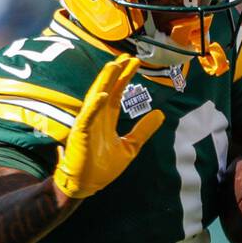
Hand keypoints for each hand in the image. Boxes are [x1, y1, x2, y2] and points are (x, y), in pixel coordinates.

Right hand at [53, 55, 163, 200]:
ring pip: (95, 97)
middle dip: (116, 73)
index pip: (116, 93)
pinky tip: (102, 94)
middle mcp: (96, 117)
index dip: (125, 77)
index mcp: (107, 119)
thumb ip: (143, 130)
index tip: (134, 62)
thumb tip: (160, 113)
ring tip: (113, 66)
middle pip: (106, 89)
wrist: (86, 186)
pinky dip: (94, 105)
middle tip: (127, 57)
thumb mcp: (130, 147)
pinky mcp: (80, 135)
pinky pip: (87, 117)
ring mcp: (87, 124)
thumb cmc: (103, 168)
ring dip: (104, 82)